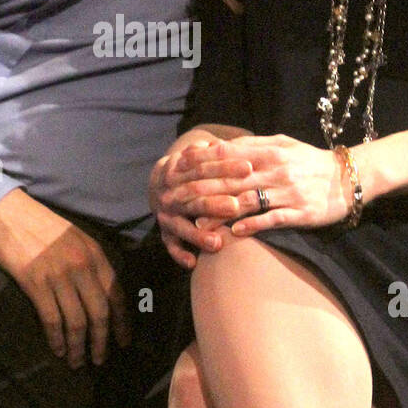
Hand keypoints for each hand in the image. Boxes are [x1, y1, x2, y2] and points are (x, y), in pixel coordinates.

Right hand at [0, 190, 129, 367]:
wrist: (8, 212)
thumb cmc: (41, 226)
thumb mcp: (75, 238)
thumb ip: (90, 263)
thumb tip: (100, 295)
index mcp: (95, 254)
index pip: (116, 294)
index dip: (122, 321)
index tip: (123, 341)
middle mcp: (81, 265)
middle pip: (99, 312)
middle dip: (101, 341)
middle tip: (99, 360)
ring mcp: (58, 275)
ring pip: (76, 321)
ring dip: (78, 346)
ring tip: (76, 362)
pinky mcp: (35, 282)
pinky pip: (51, 318)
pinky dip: (56, 338)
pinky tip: (57, 349)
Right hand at [150, 129, 248, 267]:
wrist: (158, 185)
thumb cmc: (189, 170)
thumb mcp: (196, 156)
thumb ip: (211, 151)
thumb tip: (228, 144)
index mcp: (179, 170)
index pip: (203, 166)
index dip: (225, 165)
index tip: (248, 167)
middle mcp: (171, 193)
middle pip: (194, 196)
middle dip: (215, 202)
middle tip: (237, 206)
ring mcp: (167, 214)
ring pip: (181, 225)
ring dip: (198, 235)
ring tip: (218, 243)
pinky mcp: (165, 232)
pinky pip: (171, 245)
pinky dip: (180, 255)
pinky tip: (193, 263)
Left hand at [159, 134, 352, 237]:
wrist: (349, 178)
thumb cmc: (310, 161)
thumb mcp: (283, 144)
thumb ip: (252, 144)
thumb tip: (220, 146)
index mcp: (270, 151)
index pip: (229, 156)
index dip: (203, 164)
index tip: (180, 173)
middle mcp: (277, 170)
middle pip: (233, 181)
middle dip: (204, 192)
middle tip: (180, 203)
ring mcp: (288, 192)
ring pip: (249, 201)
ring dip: (222, 214)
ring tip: (200, 225)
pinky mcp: (300, 212)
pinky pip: (272, 219)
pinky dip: (253, 225)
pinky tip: (235, 232)